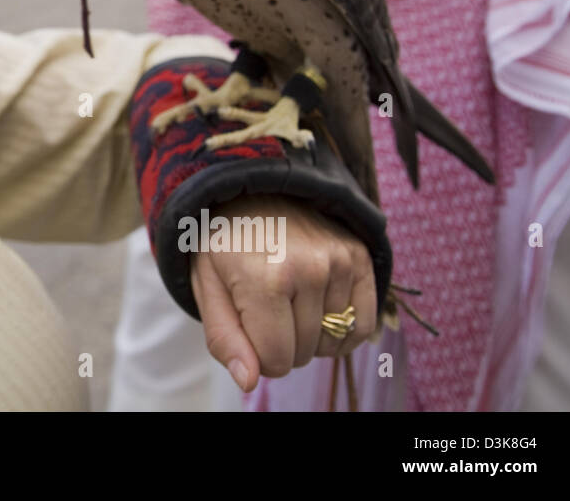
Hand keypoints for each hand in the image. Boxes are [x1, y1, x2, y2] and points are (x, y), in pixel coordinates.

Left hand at [189, 193, 375, 392]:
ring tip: (288, 298)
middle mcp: (310, 269)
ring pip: (332, 343)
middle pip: (303, 354)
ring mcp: (340, 261)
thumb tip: (250, 381)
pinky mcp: (360, 257)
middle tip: (263, 302)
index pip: (276, 361)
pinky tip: (318, 309)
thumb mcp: (206, 287)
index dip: (257, 354)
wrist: (251, 188)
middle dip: (281, 342)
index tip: (246, 324)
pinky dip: (342, 330)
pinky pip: (363, 326)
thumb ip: (224, 338)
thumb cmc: (223, 243)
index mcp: (265, 279)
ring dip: (310, 334)